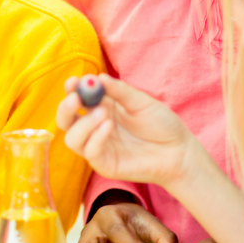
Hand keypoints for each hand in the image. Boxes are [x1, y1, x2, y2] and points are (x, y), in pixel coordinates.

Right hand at [56, 74, 199, 186]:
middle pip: (65, 120)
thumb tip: (98, 78)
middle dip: (65, 108)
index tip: (73, 82)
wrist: (178, 151)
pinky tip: (109, 126)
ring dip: (82, 124)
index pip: (77, 99)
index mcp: (101, 109)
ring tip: (103, 114)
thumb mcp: (140, 102)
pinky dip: (95, 138)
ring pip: (71, 138)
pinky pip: (89, 152)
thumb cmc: (161, 124)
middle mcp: (95, 128)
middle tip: (75, 99)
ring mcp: (98, 147)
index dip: (71, 90)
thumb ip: (119, 91)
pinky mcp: (104, 164)